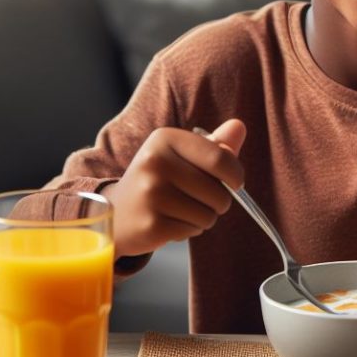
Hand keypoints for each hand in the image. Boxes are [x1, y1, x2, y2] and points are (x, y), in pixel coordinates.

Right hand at [106, 119, 245, 257]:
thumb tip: (239, 126)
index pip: (220, 158)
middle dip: (219, 201)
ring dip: (204, 218)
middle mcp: (155, 162)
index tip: (234, 183)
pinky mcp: (151, 224)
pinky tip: (170, 222)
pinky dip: (190, 230)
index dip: (236, 175)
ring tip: (181, 210)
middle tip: (199, 199)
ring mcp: (151, 194)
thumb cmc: (159, 181)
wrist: (117, 214)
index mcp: (166, 138)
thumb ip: (215, 145)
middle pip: (219, 192)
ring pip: (209, 215)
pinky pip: (194, 230)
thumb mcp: (183, 156)